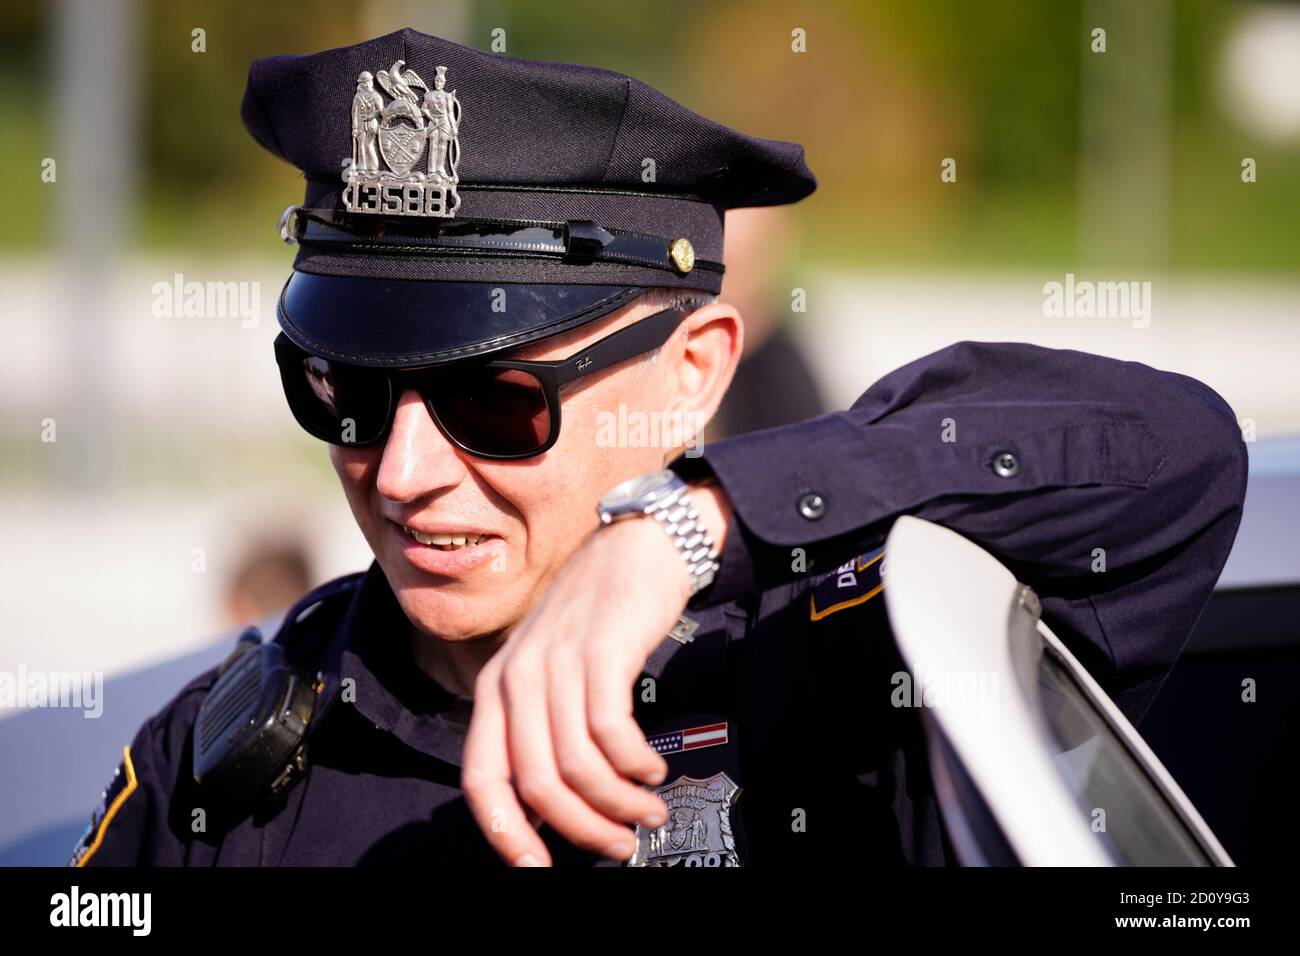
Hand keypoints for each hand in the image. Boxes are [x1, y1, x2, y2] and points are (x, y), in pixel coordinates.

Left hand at [461, 482, 730, 866]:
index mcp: (495, 689)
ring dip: (618, 802)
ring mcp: (557, 663)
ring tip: (646, 808)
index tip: (538, 869)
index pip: (482, 780)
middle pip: (537, 784)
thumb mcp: (550, 668)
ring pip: (577, 766)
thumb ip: (541, 728)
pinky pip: (612, 734)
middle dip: (582, 829)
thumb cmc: (597, 614)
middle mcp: (517, 678)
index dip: (506, 834)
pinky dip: (635, 764)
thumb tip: (551, 809)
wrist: (637, 545)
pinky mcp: (600, 653)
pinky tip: (652, 767)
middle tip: (619, 843)